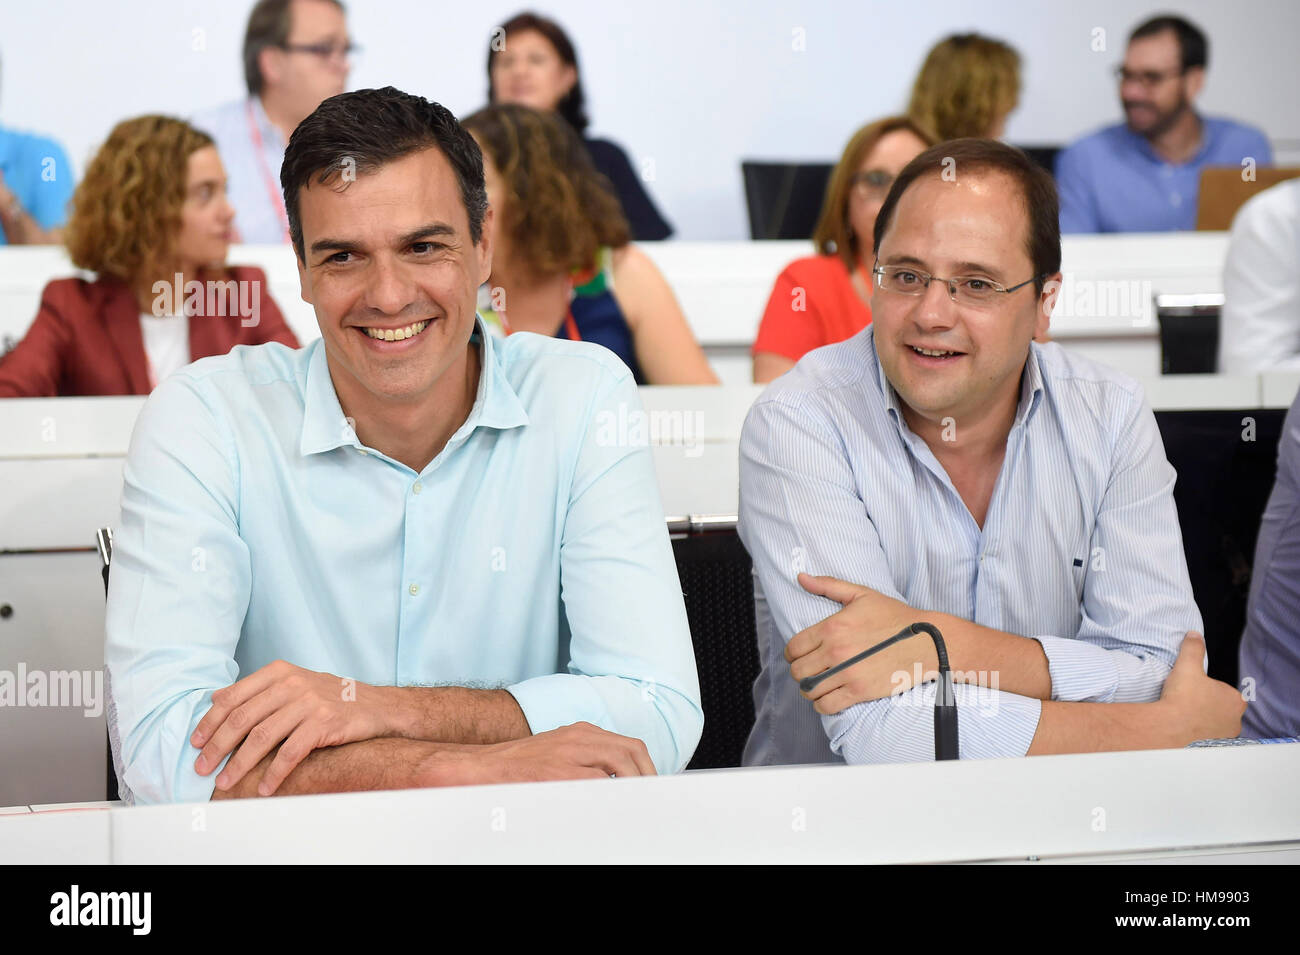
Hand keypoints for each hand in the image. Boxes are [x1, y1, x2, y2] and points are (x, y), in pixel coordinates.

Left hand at [192, 660, 385, 795]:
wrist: (375, 705)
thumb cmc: (330, 696)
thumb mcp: (294, 681)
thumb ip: (257, 689)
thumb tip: (216, 698)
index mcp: (279, 672)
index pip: (233, 697)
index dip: (210, 722)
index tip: (195, 743)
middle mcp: (292, 684)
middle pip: (243, 718)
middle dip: (217, 746)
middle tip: (202, 768)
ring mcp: (309, 703)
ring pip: (262, 737)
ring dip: (239, 764)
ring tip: (225, 782)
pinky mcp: (324, 723)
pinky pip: (291, 752)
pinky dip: (274, 773)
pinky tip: (264, 788)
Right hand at [428, 722, 657, 785]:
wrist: (482, 767)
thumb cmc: (519, 766)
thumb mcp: (558, 752)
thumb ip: (587, 761)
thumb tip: (617, 784)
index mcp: (581, 732)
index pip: (627, 745)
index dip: (645, 767)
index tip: (652, 786)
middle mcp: (579, 737)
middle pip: (631, 750)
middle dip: (647, 775)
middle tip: (651, 797)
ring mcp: (569, 753)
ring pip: (620, 763)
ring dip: (634, 783)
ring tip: (638, 803)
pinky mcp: (558, 773)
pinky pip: (596, 783)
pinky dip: (610, 795)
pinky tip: (614, 808)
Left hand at [786, 573, 936, 713]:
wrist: (926, 641)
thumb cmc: (894, 617)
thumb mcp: (861, 594)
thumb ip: (828, 585)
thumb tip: (801, 577)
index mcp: (832, 627)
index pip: (794, 648)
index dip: (792, 654)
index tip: (799, 656)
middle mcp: (836, 651)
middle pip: (798, 671)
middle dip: (801, 671)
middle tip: (811, 671)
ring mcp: (847, 673)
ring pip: (809, 690)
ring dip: (810, 689)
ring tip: (818, 684)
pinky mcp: (860, 692)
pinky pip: (827, 706)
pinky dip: (822, 705)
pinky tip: (828, 697)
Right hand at [1158, 632, 1245, 742]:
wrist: (1169, 727)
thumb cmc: (1183, 698)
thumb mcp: (1187, 665)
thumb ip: (1193, 648)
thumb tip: (1194, 635)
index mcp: (1234, 700)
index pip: (1226, 692)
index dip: (1210, 689)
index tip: (1196, 690)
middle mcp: (1234, 721)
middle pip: (1221, 710)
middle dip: (1208, 707)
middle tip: (1188, 702)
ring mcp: (1223, 737)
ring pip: (1214, 725)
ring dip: (1202, 721)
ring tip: (1183, 716)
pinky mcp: (1210, 748)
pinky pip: (1205, 739)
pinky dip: (1196, 735)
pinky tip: (1182, 729)